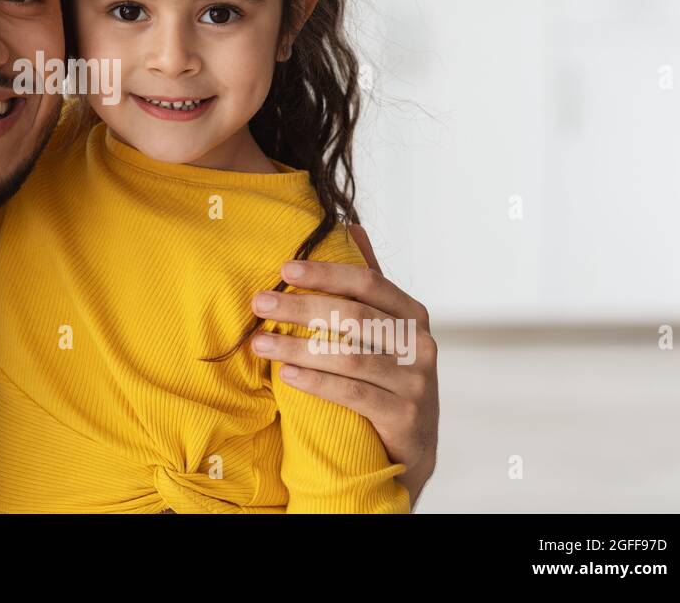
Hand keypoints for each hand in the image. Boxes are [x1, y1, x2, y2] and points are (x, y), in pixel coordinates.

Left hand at [249, 225, 438, 507]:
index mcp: (413, 315)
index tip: (284, 267)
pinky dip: (316, 382)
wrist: (410, 453)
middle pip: (355, 316)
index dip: (327, 273)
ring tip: (259, 341)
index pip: (369, 282)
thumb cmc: (387, 380)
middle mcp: (421, 345)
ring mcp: (416, 383)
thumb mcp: (384, 331)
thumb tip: (353, 226)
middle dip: (302, 306)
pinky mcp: (405, 417)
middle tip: (258, 301)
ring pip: (350, 356)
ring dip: (298, 346)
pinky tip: (285, 375)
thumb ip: (370, 284)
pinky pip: (353, 393)